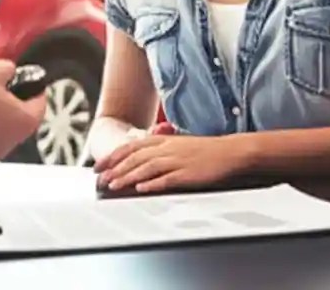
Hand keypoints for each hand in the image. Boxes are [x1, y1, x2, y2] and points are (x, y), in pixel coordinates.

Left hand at [94, 135, 245, 193]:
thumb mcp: (178, 143)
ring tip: (114, 185)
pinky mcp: (189, 174)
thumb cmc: (204, 150)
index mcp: (163, 141)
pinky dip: (153, 183)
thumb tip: (139, 157)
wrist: (230, 152)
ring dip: (128, 176)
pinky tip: (142, 188)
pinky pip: (168, 178)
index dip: (113, 156)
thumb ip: (158, 148)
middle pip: (135, 158)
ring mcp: (178, 161)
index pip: (131, 147)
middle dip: (115, 169)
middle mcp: (167, 149)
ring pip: (147, 168)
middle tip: (100, 180)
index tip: (99, 166)